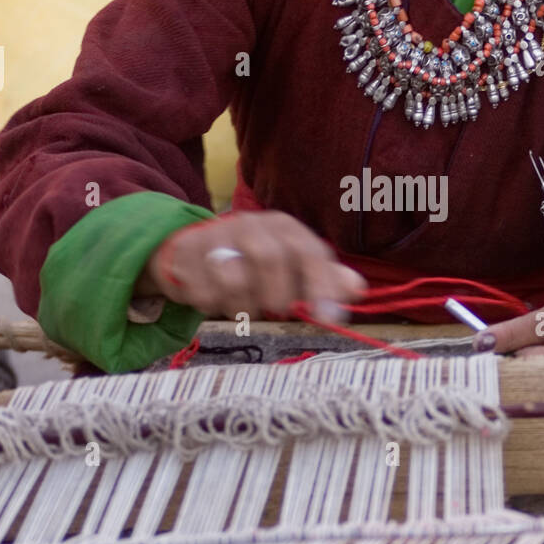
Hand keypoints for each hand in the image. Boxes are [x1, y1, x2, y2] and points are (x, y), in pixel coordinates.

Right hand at [136, 211, 366, 323]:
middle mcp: (251, 224)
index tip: (328, 318)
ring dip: (243, 306)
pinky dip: (213, 307)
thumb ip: (324, 278)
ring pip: (235, 279)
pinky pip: (205, 294)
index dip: (321, 285)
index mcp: (284, 226)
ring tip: (244, 307)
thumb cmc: (253, 262)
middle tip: (276, 311)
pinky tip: (215, 299)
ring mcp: (215, 236)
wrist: (191, 249)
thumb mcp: (291, 266)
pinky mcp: (187, 254)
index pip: (309, 250)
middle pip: (270, 258)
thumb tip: (357, 289)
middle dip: (277, 296)